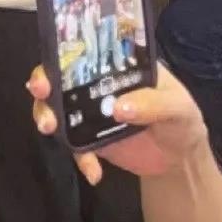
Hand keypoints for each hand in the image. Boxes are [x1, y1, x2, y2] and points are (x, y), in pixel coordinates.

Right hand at [27, 63, 208, 184]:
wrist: (181, 160)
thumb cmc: (181, 117)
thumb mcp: (177, 105)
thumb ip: (152, 103)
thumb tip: (119, 107)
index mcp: (115, 64)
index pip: (83, 49)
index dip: (62, 50)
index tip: (52, 59)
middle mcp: (96, 83)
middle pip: (59, 74)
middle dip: (43, 79)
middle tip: (40, 89)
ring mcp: (90, 110)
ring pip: (56, 107)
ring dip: (46, 114)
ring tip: (49, 127)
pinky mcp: (90, 139)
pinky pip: (74, 145)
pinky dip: (79, 158)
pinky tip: (93, 172)